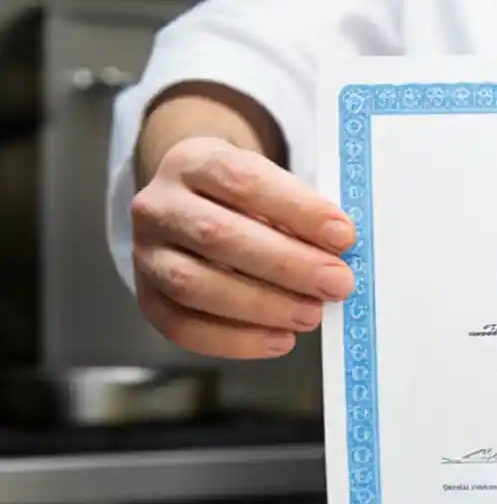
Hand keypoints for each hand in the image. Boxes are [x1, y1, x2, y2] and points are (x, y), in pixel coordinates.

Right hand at [131, 136, 355, 358]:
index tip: (343, 235)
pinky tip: (280, 339)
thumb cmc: (246, 199)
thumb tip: (340, 252)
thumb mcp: (270, 184)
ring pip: (194, 285)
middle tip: (337, 283)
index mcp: (194, 162)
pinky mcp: (146, 298)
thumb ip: (300, 213)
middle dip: (287, 264)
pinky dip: (237, 340)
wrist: (192, 206)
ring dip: (262, 306)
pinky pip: (183, 327)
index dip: (297, 210)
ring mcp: (145, 254)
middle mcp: (159, 206)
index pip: (243, 181)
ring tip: (311, 314)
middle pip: (217, 236)